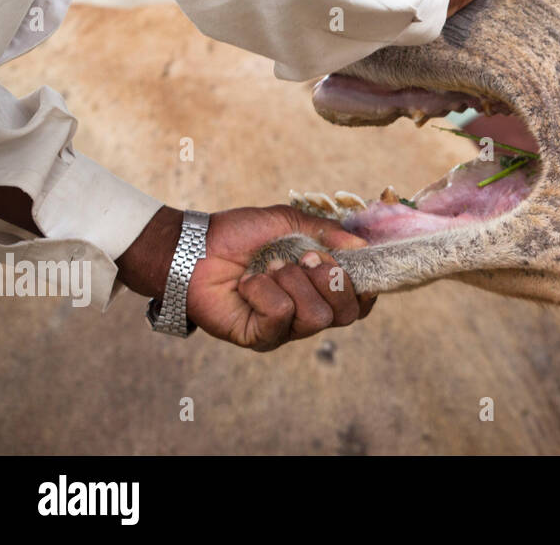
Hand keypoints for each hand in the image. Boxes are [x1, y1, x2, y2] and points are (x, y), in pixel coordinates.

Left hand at [117, 204, 375, 351]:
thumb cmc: (239, 235)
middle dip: (331, 280)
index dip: (364, 286)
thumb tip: (362, 244)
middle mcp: (307, 312)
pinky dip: (265, 290)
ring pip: (316, 316)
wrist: (195, 247)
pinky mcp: (260, 337)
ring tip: (268, 268)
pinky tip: (248, 282)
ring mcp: (285, 328)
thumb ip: (327, 231)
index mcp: (319, 288)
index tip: (352, 260)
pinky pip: (281, 316)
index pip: (359, 303)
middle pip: (347, 314)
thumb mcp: (289, 222)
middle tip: (306, 258)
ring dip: (292, 281)